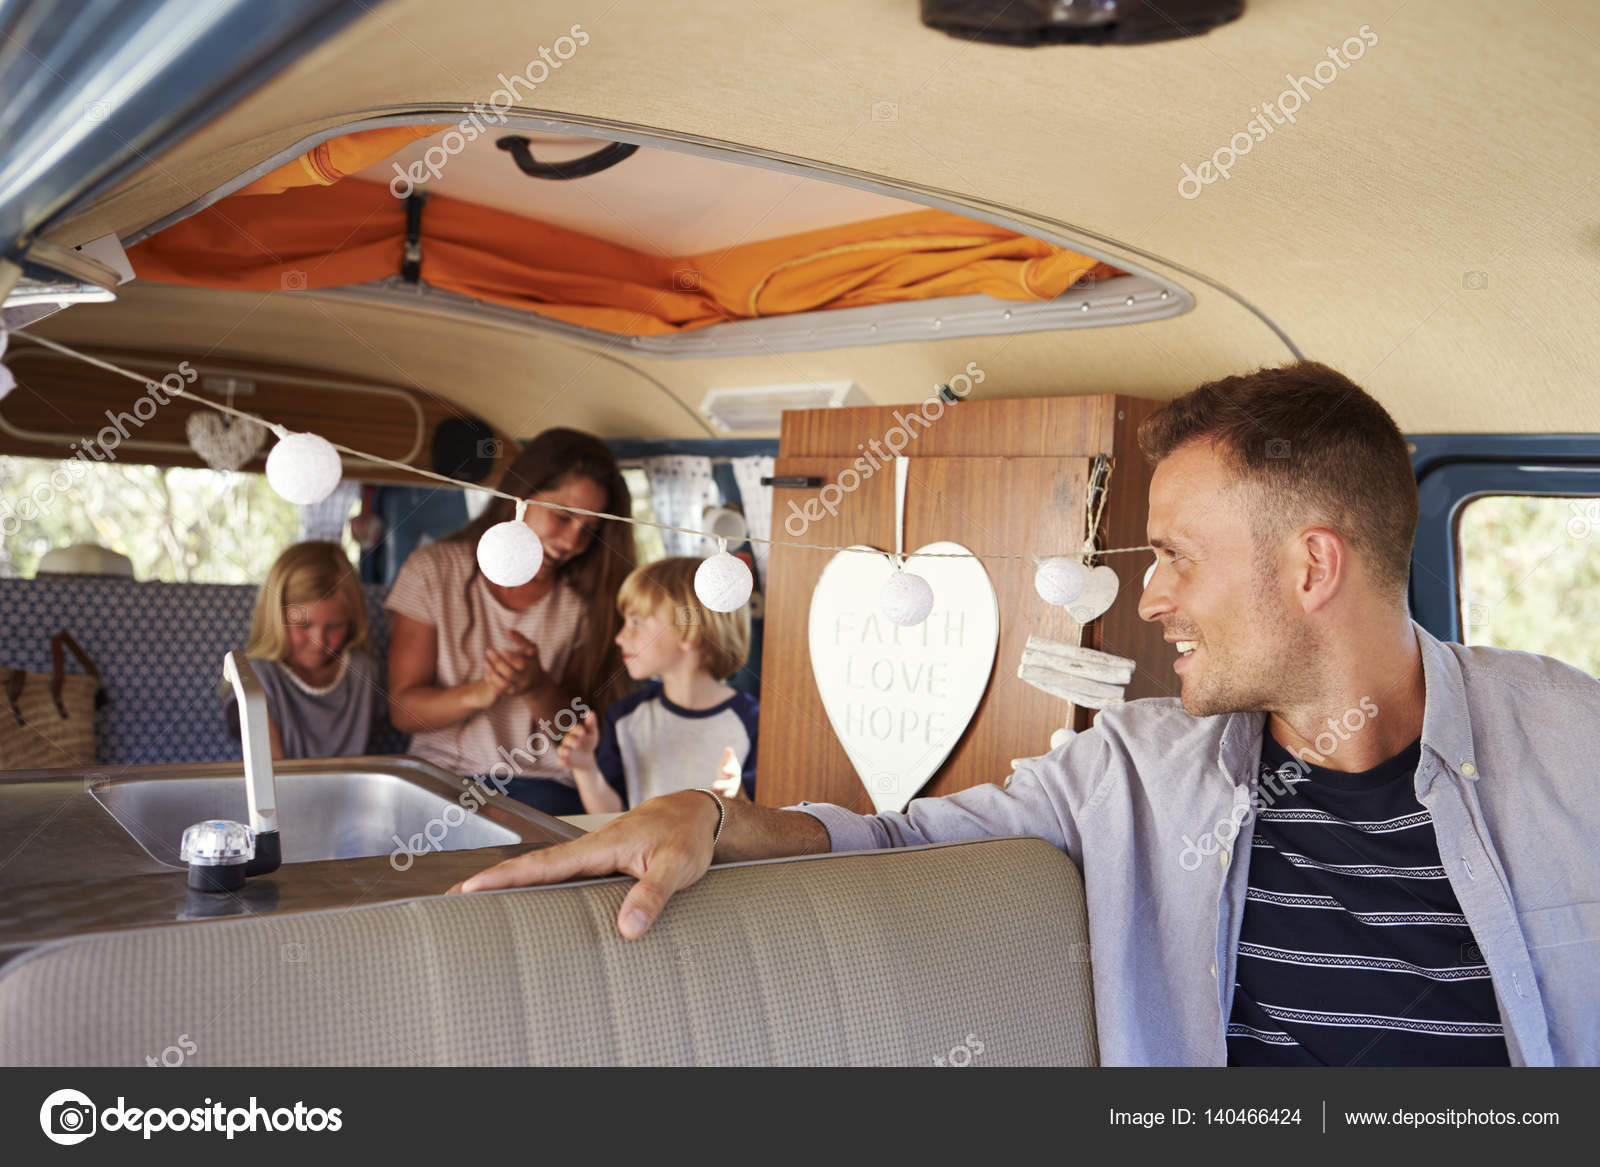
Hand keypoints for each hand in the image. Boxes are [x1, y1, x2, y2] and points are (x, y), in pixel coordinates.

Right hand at [447, 790, 721, 938]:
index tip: (468, 887)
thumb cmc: (688, 835)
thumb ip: (652, 895)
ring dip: (512, 883)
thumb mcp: (677, 866)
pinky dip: (537, 884)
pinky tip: (528, 901)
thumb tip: (628, 929)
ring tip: (477, 904)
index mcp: (599, 847)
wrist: (699, 813)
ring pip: (544, 871)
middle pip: (531, 868)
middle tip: (452, 900)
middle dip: (492, 881)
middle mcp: (589, 849)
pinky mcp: (601, 862)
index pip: (542, 865)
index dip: (503, 877)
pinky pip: (561, 874)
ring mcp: (593, 855)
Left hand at [483, 630, 548, 698]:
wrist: (535, 683)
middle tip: (489, 650)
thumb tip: (507, 630)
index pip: (521, 664)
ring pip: (502, 684)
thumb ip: (520, 639)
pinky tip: (487, 669)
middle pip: (510, 674)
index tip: (501, 650)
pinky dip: (490, 679)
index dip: (510, 657)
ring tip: (485, 661)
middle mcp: (525, 680)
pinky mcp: (509, 694)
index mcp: (531, 668)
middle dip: (498, 662)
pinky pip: (497, 689)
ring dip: (492, 673)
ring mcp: (517, 689)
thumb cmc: (531, 661)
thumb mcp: (530, 649)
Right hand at [556, 711, 600, 769]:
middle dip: (572, 741)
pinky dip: (562, 761)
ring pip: (561, 749)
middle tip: (577, 744)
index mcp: (575, 732)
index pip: (574, 729)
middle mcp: (568, 740)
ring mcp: (565, 750)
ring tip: (569, 752)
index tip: (583, 732)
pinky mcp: (564, 760)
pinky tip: (564, 762)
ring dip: (564, 750)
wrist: (586, 758)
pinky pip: (561, 760)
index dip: (578, 730)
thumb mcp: (592, 734)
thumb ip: (591, 724)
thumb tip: (591, 712)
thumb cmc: (588, 743)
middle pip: (567, 739)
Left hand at [711, 746, 745, 799]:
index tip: (723, 770)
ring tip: (711, 795)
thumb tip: (728, 749)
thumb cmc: (727, 768)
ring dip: (720, 796)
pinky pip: (722, 801)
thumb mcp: (727, 761)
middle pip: (730, 785)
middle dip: (722, 785)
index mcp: (735, 772)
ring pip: (726, 795)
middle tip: (714, 785)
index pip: (733, 771)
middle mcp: (733, 783)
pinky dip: (717, 802)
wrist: (727, 780)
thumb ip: (728, 756)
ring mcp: (729, 792)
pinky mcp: (724, 799)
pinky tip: (708, 800)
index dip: (729, 770)